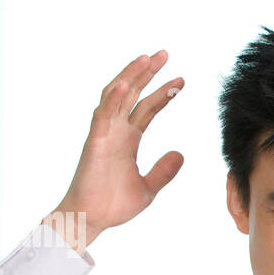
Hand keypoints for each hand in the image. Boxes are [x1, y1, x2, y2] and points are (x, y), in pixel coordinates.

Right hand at [46, 50, 184, 252]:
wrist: (92, 220)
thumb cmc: (113, 204)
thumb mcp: (149, 188)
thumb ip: (164, 170)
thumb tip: (181, 154)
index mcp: (128, 139)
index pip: (147, 109)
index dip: (163, 94)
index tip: (181, 81)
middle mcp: (115, 131)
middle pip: (133, 94)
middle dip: (147, 73)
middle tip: (165, 54)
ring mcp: (104, 134)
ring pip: (116, 97)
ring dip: (131, 76)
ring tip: (147, 59)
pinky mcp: (95, 142)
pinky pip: (104, 116)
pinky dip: (115, 99)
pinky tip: (127, 85)